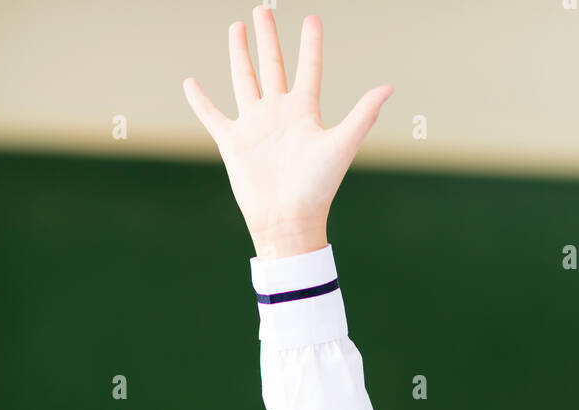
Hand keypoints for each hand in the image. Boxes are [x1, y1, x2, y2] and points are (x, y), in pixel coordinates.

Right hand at [183, 10, 392, 256]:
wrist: (288, 219)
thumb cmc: (317, 187)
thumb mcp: (341, 145)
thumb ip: (363, 115)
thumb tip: (389, 87)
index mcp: (304, 112)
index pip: (308, 69)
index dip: (311, 45)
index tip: (312, 19)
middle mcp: (278, 114)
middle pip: (272, 66)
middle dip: (268, 38)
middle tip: (262, 10)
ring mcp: (254, 126)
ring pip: (244, 80)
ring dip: (239, 54)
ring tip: (236, 27)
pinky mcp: (232, 142)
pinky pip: (212, 115)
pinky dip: (200, 100)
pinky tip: (190, 82)